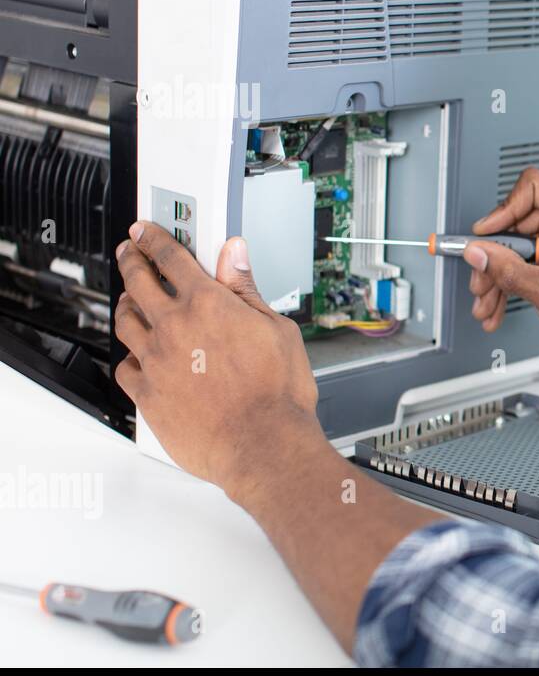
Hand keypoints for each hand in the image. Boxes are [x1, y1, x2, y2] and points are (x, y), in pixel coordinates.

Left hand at [113, 222, 324, 492]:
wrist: (263, 443)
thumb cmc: (277, 394)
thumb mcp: (278, 329)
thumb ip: (247, 290)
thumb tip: (234, 256)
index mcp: (209, 304)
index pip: (171, 258)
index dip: (155, 238)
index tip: (146, 232)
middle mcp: (175, 327)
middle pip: (139, 281)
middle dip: (132, 260)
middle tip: (131, 252)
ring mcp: (156, 361)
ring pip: (125, 321)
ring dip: (126, 303)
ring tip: (129, 299)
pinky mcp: (147, 393)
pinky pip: (124, 367)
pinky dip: (128, 355)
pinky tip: (135, 355)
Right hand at [465, 167, 538, 368]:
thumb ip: (508, 270)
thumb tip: (478, 253)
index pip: (533, 187)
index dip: (504, 209)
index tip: (485, 235)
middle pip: (517, 223)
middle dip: (494, 257)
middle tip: (481, 281)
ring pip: (516, 248)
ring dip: (497, 277)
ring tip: (486, 304)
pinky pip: (525, 264)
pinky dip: (509, 284)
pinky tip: (497, 308)